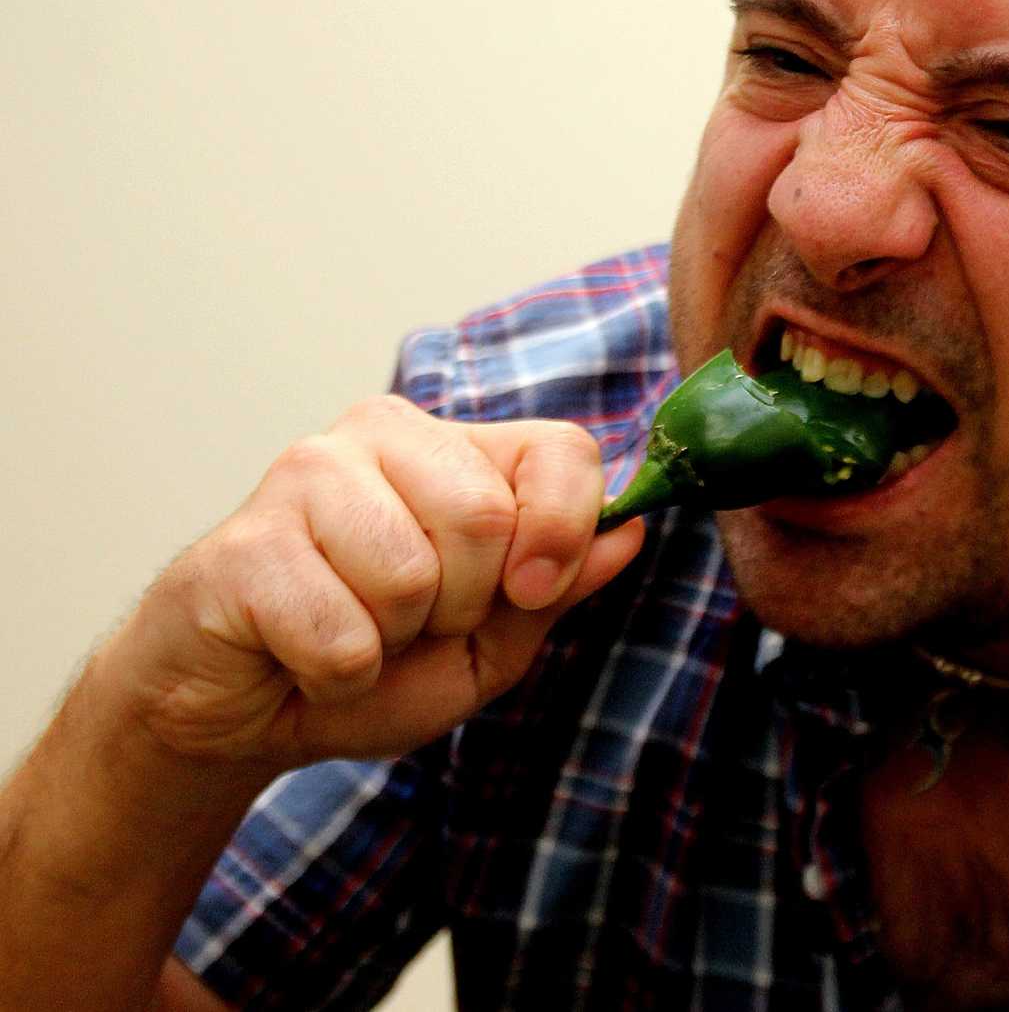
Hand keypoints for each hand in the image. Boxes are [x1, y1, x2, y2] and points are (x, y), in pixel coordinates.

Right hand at [102, 395, 644, 768]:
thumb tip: (630, 532)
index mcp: (458, 449)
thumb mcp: (490, 642)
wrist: (240, 713)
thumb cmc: (372, 666)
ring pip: (410, 573)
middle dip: (464, 605)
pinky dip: (336, 673)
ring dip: (393, 641)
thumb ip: (558, 585)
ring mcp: (306, 474)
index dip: (564, 531)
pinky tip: (299, 654)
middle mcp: (383, 434)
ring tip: (352, 630)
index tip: (530, 591)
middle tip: (411, 623)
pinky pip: (340, 632)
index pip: (563, 448)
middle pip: (487, 517)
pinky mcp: (244, 541)